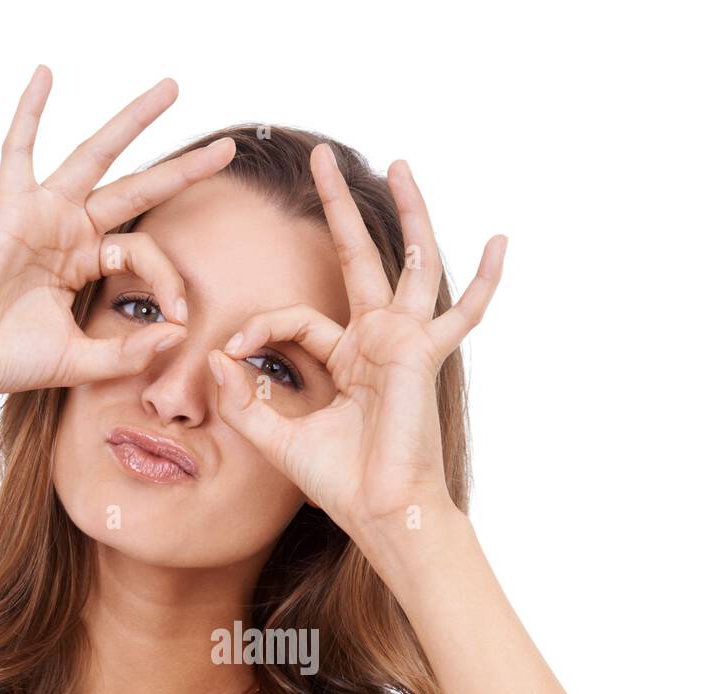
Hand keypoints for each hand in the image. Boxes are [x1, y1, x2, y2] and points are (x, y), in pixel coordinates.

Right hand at [0, 67, 232, 398]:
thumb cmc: (4, 358)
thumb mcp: (80, 361)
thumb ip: (127, 353)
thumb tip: (177, 336)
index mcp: (85, 265)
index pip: (144, 253)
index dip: (169, 281)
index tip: (177, 319)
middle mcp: (69, 232)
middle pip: (136, 189)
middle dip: (182, 170)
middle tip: (226, 150)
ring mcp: (42, 215)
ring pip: (95, 157)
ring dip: (133, 121)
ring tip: (170, 90)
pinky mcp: (12, 209)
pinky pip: (19, 151)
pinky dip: (29, 111)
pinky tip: (45, 73)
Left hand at [207, 145, 504, 542]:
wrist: (379, 512)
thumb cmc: (340, 484)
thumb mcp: (277, 438)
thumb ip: (244, 401)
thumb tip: (215, 356)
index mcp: (349, 359)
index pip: (298, 318)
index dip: (259, 327)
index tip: (232, 352)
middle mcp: (380, 342)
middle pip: (359, 258)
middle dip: (338, 209)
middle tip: (319, 157)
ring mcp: (407, 343)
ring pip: (412, 263)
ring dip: (407, 212)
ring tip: (398, 164)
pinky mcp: (423, 353)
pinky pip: (463, 313)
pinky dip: (484, 281)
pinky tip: (502, 241)